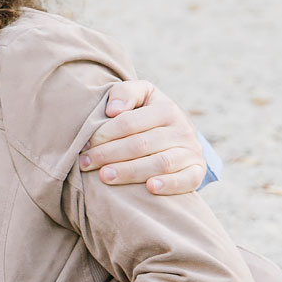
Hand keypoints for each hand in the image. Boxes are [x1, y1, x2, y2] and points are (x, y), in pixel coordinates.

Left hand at [81, 80, 205, 195]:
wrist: (178, 132)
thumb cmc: (147, 113)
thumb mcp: (139, 95)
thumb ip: (125, 93)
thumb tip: (112, 110)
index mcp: (166, 109)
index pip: (129, 123)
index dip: (104, 134)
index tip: (84, 145)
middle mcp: (182, 130)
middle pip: (141, 144)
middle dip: (109, 154)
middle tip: (86, 164)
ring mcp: (191, 151)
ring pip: (160, 162)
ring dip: (130, 171)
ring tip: (105, 177)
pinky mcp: (197, 171)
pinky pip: (187, 180)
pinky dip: (170, 184)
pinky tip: (150, 188)